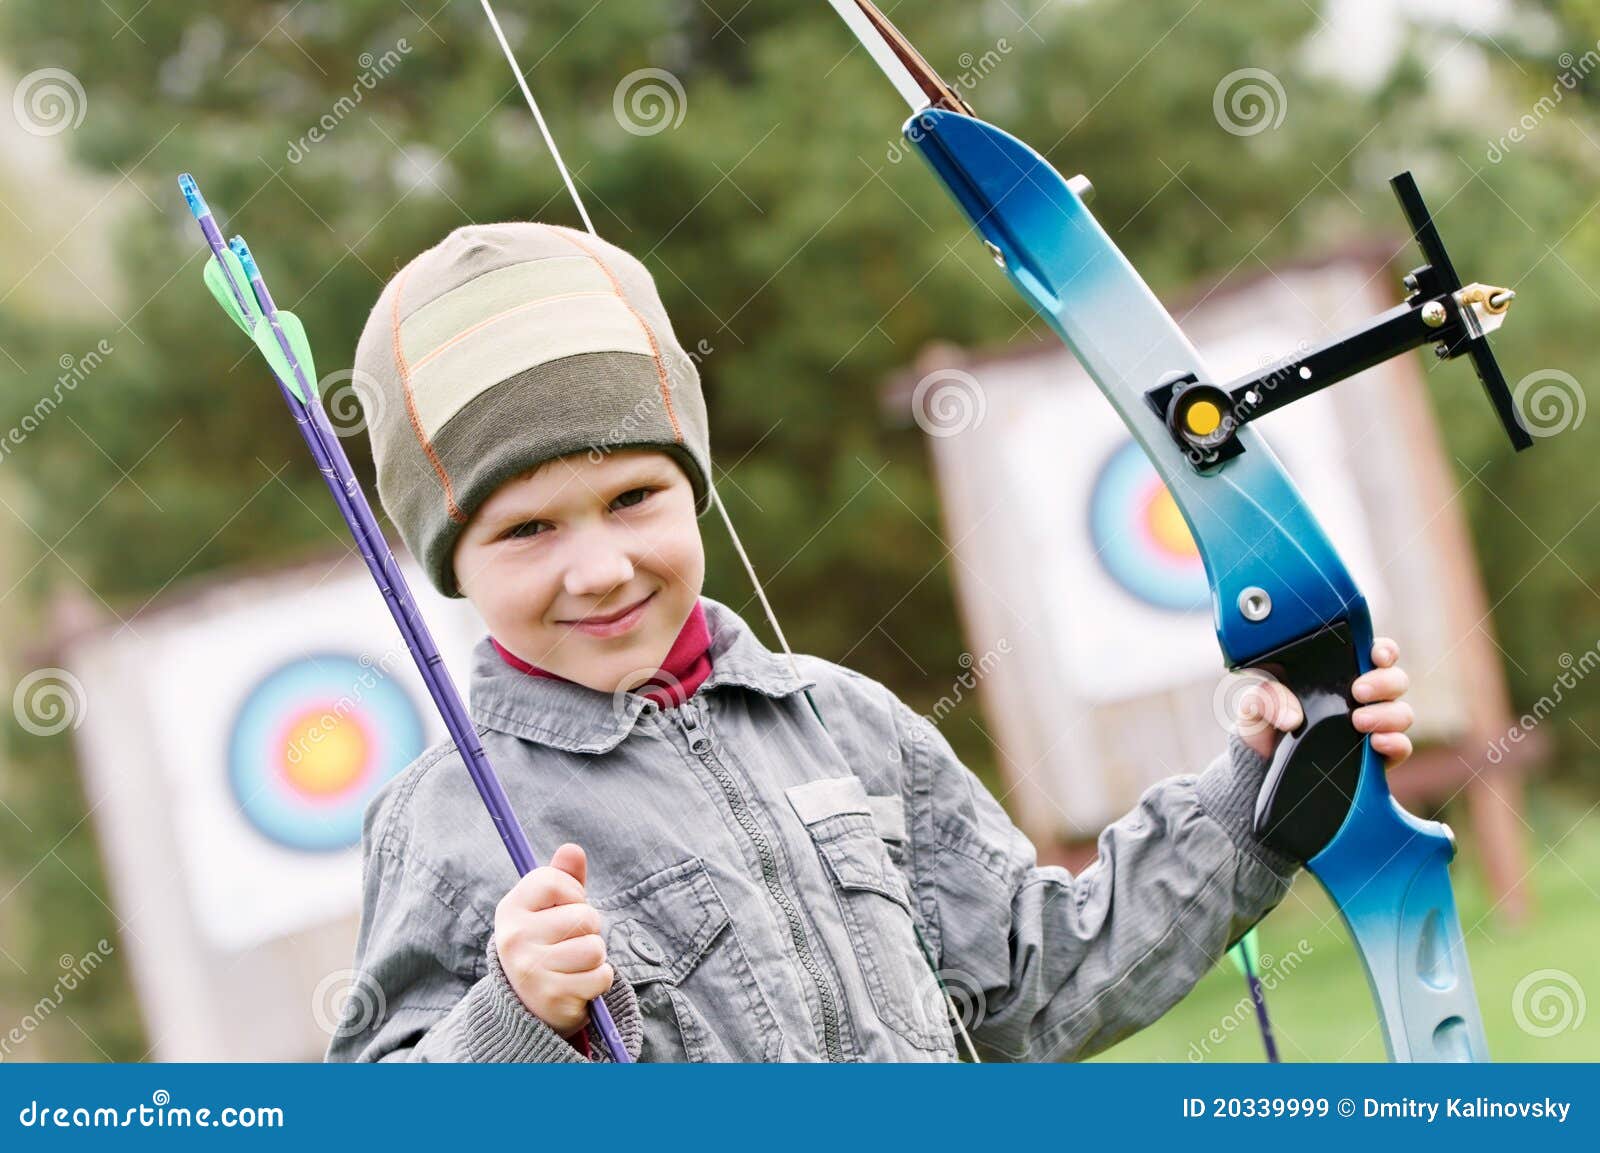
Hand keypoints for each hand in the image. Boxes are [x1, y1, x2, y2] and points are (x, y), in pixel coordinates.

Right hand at [494, 843, 614, 1038]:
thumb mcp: (547, 908)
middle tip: (571, 942)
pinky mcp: (552, 997)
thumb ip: (562, 877)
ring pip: (594, 948)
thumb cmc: (546, 943)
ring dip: (595, 957)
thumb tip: (572, 849)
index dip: (572, 891)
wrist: (528, 1005)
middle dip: (590, 929)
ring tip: (575, 964)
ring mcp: (531, 969)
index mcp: (510, 909)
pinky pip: (602, 976)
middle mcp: (514, 938)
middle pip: (583, 916)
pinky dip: (599, 980)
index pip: (552, 882)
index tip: (567, 905)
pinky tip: (579, 985)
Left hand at [1235, 637, 1413, 768]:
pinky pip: (1400, 747)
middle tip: (1357, 691)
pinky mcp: (1375, 756)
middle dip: (1384, 683)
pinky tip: (1377, 743)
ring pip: (1402, 713)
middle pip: (1396, 680)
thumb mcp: (1257, 702)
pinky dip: (1396, 744)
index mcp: (1340, 671)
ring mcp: (1372, 726)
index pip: (1376, 653)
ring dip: (1387, 714)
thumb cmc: (1264, 719)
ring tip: (1359, 721)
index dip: (1385, 651)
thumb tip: (1291, 718)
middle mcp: (1363, 696)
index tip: (1377, 656)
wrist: (1262, 761)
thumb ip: (1267, 697)